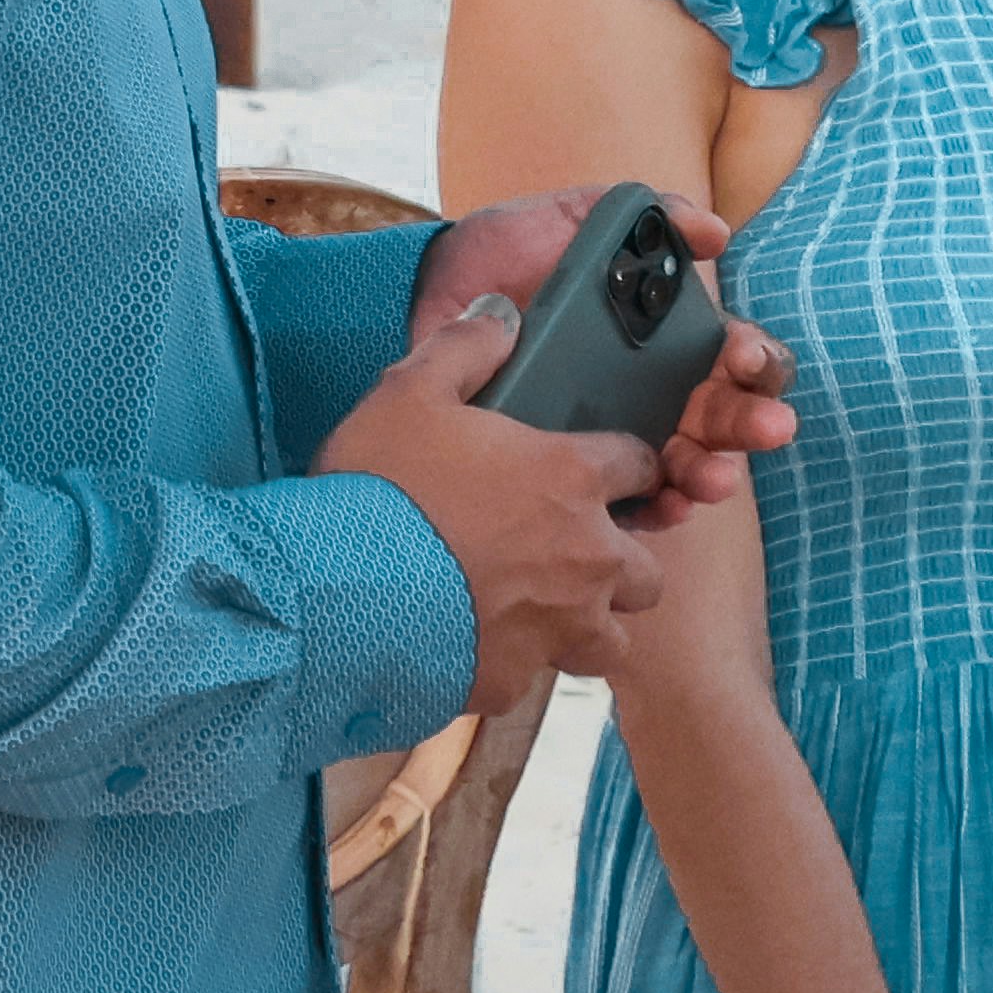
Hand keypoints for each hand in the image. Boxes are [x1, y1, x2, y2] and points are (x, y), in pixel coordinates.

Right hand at [315, 290, 672, 710]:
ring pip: (612, 638)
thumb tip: (502, 315)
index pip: (640, 465)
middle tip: (567, 551)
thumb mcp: (408, 391)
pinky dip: (520, 658)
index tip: (600, 470)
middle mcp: (587, 557)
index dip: (623, 465)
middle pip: (648, 571)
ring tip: (539, 610)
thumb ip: (464, 348)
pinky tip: (477, 640)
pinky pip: (540, 672)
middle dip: (620, 562)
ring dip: (586, 622)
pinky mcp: (522, 677)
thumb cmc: (382, 484)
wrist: (344, 589)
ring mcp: (561, 625)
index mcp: (570, 480)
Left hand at [413, 188, 799, 523]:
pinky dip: (653, 507)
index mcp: (668, 337)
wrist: (431, 289)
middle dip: (751, 423)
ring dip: (712, 473)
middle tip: (767, 426)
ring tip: (710, 475)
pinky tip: (663, 505)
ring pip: (687, 464)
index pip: (734, 354)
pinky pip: (628, 499)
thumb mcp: (572, 220)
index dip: (752, 356)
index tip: (742, 354)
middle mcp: (657, 391)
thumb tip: (712, 228)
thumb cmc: (511, 253)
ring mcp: (620, 433)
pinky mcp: (576, 466)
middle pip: (726, 416)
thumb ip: (642, 214)